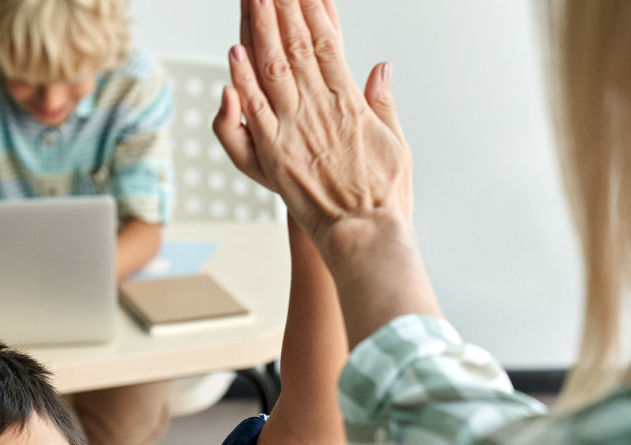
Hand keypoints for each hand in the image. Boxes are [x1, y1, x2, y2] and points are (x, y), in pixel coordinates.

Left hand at [214, 0, 412, 250]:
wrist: (367, 236)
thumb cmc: (384, 199)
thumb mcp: (395, 143)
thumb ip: (383, 103)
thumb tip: (381, 69)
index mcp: (352, 103)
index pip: (328, 44)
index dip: (315, 11)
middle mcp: (322, 109)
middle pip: (298, 46)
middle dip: (284, 8)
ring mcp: (298, 130)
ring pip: (275, 67)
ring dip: (262, 30)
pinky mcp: (277, 155)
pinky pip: (255, 111)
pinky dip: (244, 82)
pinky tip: (234, 54)